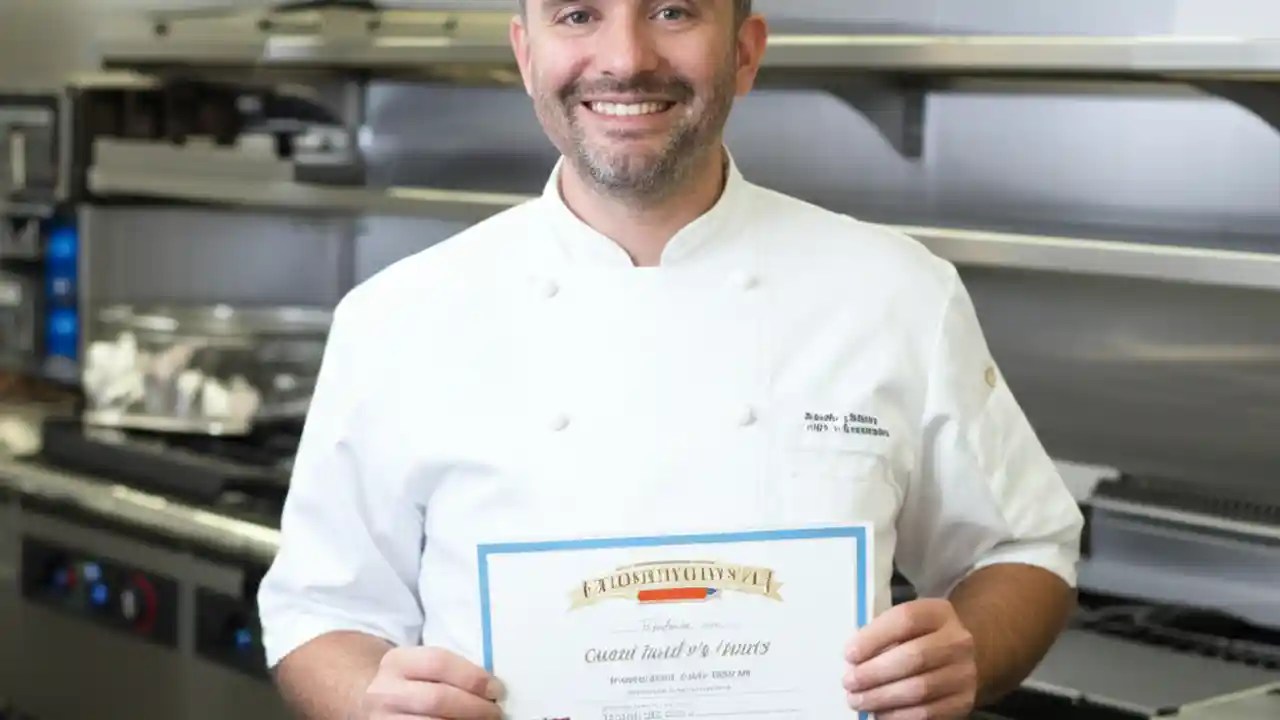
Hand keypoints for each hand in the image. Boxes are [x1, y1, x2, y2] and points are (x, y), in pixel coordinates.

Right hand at [360, 646, 504, 718]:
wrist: (366, 700)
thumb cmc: (407, 682)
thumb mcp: (417, 665)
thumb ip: (447, 670)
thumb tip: (491, 687)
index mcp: (397, 661)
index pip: (439, 663)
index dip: (473, 677)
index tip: (497, 689)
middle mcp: (385, 691)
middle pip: (438, 699)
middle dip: (474, 707)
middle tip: (496, 712)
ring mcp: (382, 719)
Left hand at [843, 599, 977, 718]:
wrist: (959, 657)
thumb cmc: (919, 638)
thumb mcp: (905, 625)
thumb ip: (881, 634)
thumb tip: (853, 658)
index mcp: (938, 613)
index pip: (906, 619)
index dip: (874, 637)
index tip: (849, 654)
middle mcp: (957, 641)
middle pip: (914, 656)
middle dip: (874, 672)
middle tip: (849, 682)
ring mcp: (964, 673)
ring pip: (919, 689)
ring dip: (881, 697)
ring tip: (857, 699)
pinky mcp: (964, 702)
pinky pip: (927, 713)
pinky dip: (897, 715)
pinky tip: (879, 713)